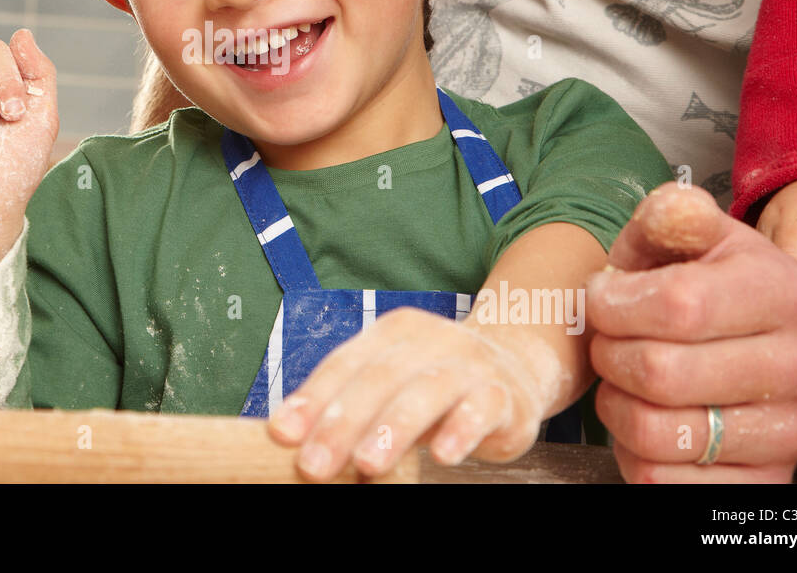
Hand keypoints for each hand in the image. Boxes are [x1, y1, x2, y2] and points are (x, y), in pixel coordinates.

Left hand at [266, 307, 552, 481]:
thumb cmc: (434, 381)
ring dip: (394, 429)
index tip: (282, 434)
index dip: (312, 399)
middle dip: (342, 423)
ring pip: (427, 391)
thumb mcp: (391, 381)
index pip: (344, 363)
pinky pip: (482, 409)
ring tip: (366, 465)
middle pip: (379, 378)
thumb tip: (292, 437)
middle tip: (314, 465)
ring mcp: (469, 364)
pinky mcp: (503, 395)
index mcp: (392, 331)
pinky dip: (461, 431)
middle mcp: (430, 339)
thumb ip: (351, 401)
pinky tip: (442, 455)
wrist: (514, 367)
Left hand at [589, 183, 796, 481]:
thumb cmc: (683, 282)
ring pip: (656, 432)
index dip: (615, 304)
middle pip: (661, 372)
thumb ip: (671, 215)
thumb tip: (677, 210)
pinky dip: (632, 453)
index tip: (602, 298)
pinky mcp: (762, 481)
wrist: (716, 343)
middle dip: (610, 354)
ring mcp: (790, 429)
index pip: (678, 304)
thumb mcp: (675, 237)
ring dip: (615, 405)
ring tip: (624, 380)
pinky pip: (663, 481)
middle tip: (609, 342)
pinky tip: (645, 419)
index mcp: (784, 291)